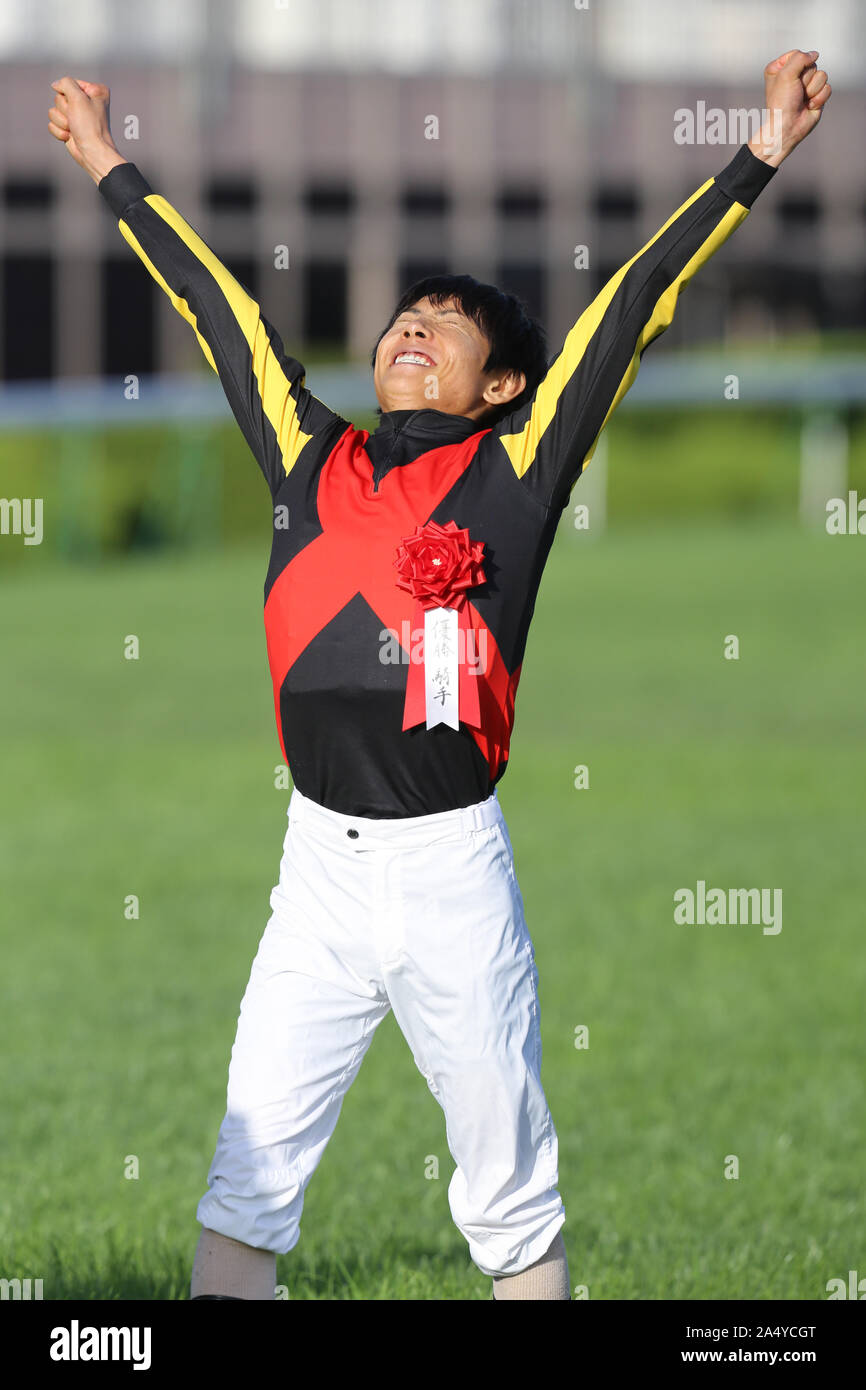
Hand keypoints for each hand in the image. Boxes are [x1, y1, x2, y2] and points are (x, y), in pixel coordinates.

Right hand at [48, 77, 126, 182]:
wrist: (92, 153)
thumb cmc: (89, 126)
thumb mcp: (78, 97)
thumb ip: (65, 83)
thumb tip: (55, 85)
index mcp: (95, 91)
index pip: (69, 83)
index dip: (68, 95)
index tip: (79, 105)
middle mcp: (87, 101)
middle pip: (59, 97)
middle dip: (65, 110)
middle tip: (76, 119)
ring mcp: (77, 115)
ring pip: (53, 110)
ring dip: (61, 121)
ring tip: (74, 129)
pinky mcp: (69, 127)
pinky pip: (52, 123)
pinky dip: (59, 131)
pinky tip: (70, 136)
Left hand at [748, 50, 831, 167]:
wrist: (787, 127)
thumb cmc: (781, 103)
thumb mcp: (785, 75)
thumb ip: (800, 58)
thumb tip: (815, 54)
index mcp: (781, 69)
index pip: (798, 54)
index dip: (798, 65)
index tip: (788, 79)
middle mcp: (794, 75)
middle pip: (812, 65)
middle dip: (806, 79)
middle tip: (796, 92)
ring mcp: (807, 85)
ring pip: (822, 75)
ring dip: (812, 90)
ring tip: (802, 99)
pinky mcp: (817, 95)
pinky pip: (827, 88)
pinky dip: (819, 98)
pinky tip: (809, 106)